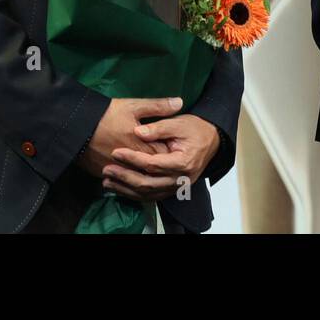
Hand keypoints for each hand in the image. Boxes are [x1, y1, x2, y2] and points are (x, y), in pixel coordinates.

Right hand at [76, 96, 179, 179]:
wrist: (74, 125)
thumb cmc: (106, 114)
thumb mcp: (133, 106)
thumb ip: (157, 106)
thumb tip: (180, 103)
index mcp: (140, 145)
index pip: (163, 155)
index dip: (172, 153)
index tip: (177, 149)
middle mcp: (130, 162)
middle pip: (152, 170)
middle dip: (161, 167)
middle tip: (168, 162)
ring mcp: (117, 170)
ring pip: (136, 180)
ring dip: (146, 177)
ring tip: (153, 173)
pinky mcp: (103, 173)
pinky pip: (120, 183)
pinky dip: (129, 182)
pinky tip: (135, 179)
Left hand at [102, 113, 221, 201]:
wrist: (212, 140)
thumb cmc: (195, 129)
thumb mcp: (179, 123)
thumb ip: (158, 128)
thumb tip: (138, 132)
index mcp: (183, 162)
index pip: (153, 164)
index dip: (133, 158)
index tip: (116, 152)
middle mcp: (181, 179)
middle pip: (148, 183)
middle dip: (125, 177)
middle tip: (107, 169)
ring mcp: (177, 187)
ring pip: (148, 193)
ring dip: (126, 189)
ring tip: (107, 182)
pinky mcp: (173, 189)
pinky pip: (151, 196)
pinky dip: (135, 194)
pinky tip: (121, 189)